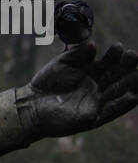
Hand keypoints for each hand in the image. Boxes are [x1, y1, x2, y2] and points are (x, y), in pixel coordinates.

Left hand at [21, 41, 137, 137]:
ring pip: (117, 92)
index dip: (114, 56)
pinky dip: (123, 104)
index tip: (121, 47)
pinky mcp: (93, 117)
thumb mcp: (62, 63)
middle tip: (135, 56)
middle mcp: (95, 87)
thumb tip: (94, 45)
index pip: (106, 64)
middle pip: (115, 76)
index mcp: (89, 73)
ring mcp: (95, 102)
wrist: (33, 104)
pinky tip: (134, 96)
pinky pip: (111, 111)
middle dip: (126, 67)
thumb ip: (77, 54)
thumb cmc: (46, 83)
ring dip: (130, 84)